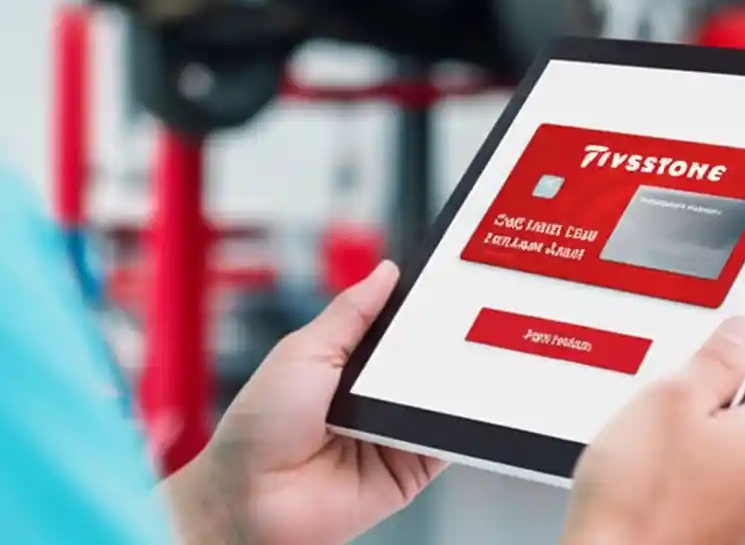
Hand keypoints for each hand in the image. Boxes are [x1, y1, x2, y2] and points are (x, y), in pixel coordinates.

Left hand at [163, 261, 446, 544]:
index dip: (422, 309)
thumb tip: (387, 272)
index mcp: (350, 364)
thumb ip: (351, 312)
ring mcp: (396, 433)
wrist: (249, 500)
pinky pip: (448, 441)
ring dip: (452, 381)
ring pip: (442, 398)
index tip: (450, 283)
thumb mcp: (304, 351)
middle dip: (444, 342)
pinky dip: (460, 424)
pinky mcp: (412, 469)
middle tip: (468, 317)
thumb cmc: (257, 429)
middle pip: (426, 361)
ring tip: (461, 359)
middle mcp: (376, 398)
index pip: (399, 329)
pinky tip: (460, 403)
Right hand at [561, 317, 744, 544]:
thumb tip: (742, 334)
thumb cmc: (636, 496)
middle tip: (671, 418)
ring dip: (711, 459)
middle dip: (723, 416)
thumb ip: (715, 360)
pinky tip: (661, 498)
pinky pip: (728, 509)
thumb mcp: (668, 399)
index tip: (712, 370)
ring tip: (658, 463)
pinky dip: (702, 498)